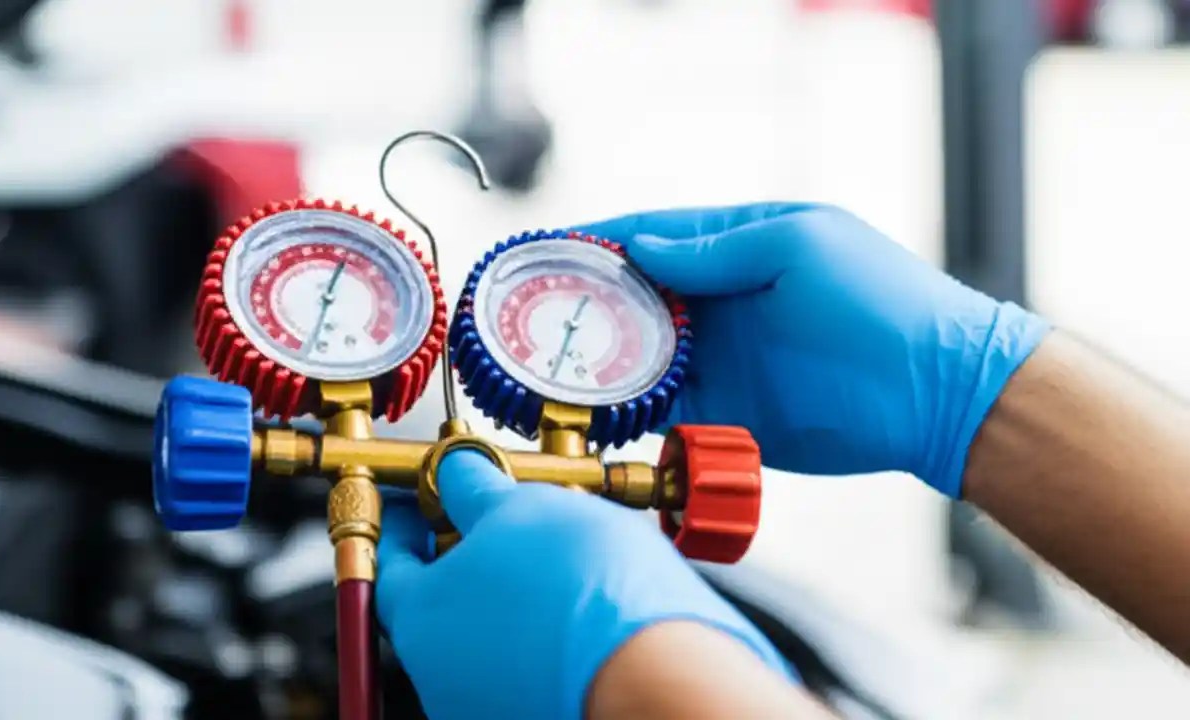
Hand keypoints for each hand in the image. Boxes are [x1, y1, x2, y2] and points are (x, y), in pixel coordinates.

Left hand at [376, 450, 793, 719]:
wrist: (656, 673)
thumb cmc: (588, 595)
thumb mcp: (524, 506)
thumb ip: (476, 488)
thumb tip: (457, 470)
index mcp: (421, 615)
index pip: (392, 562)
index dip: (410, 525)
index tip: (422, 505)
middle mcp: (438, 672)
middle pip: (440, 606)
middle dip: (468, 563)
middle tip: (499, 529)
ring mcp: (482, 704)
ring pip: (486, 641)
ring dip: (510, 605)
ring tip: (557, 570)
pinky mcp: (529, 716)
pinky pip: (526, 669)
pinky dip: (542, 641)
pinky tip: (579, 616)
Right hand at [575, 204, 1048, 496]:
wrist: (935, 395)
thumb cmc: (879, 302)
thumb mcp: (797, 247)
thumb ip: (714, 250)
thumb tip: (640, 251)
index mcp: (738, 245)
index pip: (650, 236)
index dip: (595, 241)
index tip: (544, 249)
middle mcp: (721, 300)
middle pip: (632, 298)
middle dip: (581, 304)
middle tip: (527, 315)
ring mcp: (722, 357)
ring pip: (638, 355)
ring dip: (594, 361)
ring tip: (541, 367)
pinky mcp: (726, 411)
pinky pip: (661, 407)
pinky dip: (624, 410)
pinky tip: (588, 411)